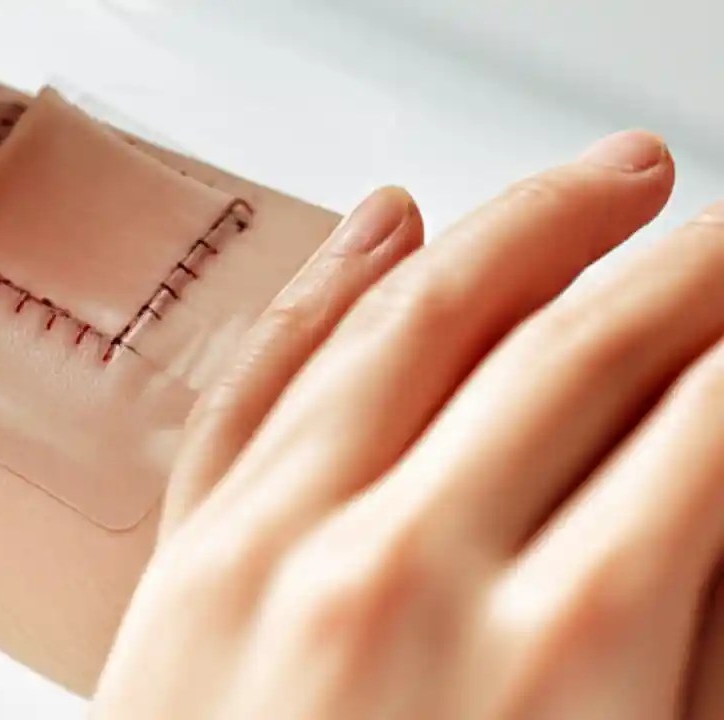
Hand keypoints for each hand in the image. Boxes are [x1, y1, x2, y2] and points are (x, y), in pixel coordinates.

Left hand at [95, 131, 723, 717]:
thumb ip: (697, 639)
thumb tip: (714, 498)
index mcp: (561, 658)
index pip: (702, 423)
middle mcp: (404, 576)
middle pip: (570, 350)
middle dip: (675, 270)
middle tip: (718, 234)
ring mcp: (272, 557)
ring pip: (412, 326)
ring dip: (519, 232)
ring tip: (600, 187)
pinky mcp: (187, 567)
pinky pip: (262, 387)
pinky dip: (331, 293)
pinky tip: (392, 228)